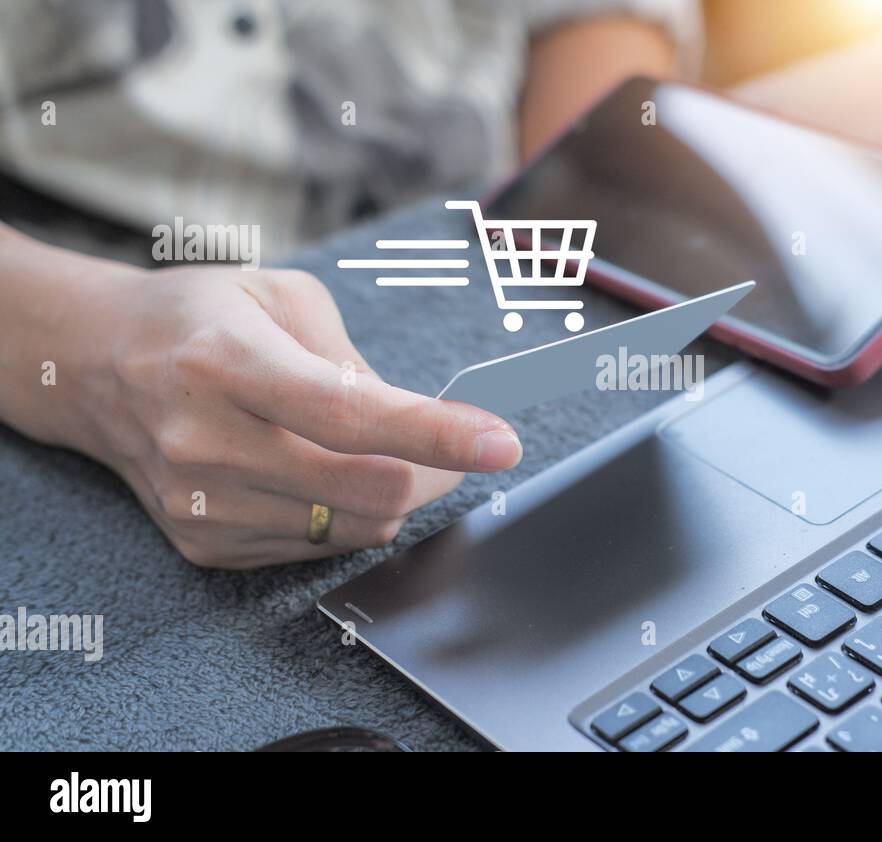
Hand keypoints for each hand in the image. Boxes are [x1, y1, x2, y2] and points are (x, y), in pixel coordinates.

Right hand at [61, 266, 521, 568]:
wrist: (92, 365)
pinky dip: (345, 515)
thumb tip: (419, 425)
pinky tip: (318, 472)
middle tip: (452, 449)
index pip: (349, 413)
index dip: (436, 433)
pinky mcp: (202, 541)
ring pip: (352, 528)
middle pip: (366, 490)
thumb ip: (356, 360)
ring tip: (371, 450)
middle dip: (434, 474)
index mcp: (227, 360)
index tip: (501, 443)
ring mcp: (200, 500)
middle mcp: (206, 438)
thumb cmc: (201, 318)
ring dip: (392, 496)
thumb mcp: (283, 298)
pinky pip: (317, 548)